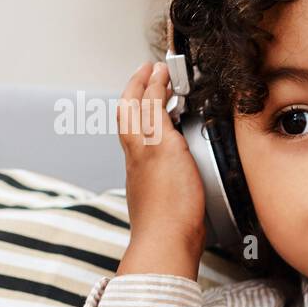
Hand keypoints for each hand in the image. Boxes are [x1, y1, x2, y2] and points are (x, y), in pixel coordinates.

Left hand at [116, 61, 206, 254]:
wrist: (169, 241)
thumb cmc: (169, 201)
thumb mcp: (163, 144)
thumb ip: (156, 111)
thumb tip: (154, 82)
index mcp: (138, 141)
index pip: (137, 100)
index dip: (147, 80)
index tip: (159, 65)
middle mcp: (137, 154)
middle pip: (131, 115)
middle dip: (140, 91)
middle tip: (155, 77)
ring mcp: (146, 172)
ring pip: (141, 133)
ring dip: (150, 112)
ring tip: (165, 102)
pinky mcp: (159, 187)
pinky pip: (155, 151)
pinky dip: (162, 136)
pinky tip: (175, 142)